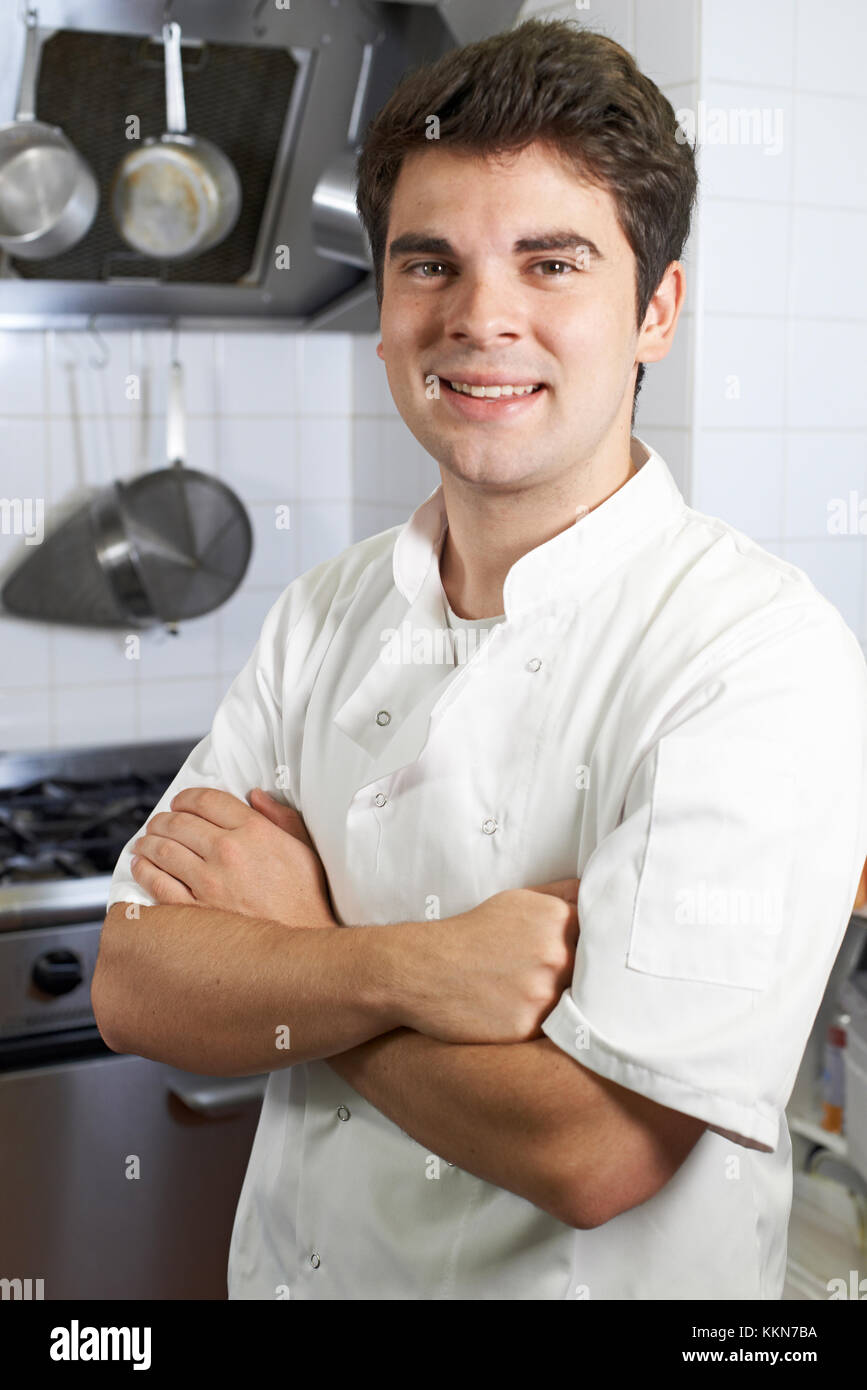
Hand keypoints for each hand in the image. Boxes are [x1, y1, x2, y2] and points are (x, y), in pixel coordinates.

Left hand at [129, 786, 337, 927]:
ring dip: (148, 841)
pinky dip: (144, 870)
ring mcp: (208, 882)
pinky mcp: (195, 910)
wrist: (303, 944)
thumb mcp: (303, 847)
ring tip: (145, 841)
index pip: (207, 800)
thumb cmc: (307, 897)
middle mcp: (227, 852)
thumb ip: (279, 817)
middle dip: (164, 818)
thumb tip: (255, 796)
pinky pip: (157, 884)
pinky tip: (141, 865)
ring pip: (163, 849)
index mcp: (254, 831)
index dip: (187, 797)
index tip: (180, 802)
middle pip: (179, 822)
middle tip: (160, 822)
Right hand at [397, 878, 579, 1044]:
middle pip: (594, 974)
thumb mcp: (515, 901)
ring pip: (575, 1005)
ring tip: (533, 1000)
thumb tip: (594, 891)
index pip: (602, 938)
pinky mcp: (528, 1027)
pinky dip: (542, 1026)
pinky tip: (519, 1016)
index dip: (597, 952)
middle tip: (556, 983)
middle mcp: (556, 954)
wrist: (421, 969)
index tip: (591, 960)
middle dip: (581, 980)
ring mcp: (543, 992)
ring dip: (562, 1005)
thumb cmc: (469, 935)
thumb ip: (561, 897)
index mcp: (557, 919)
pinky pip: (551, 1032)